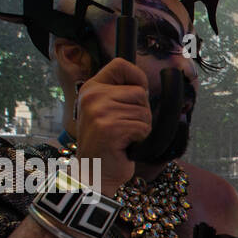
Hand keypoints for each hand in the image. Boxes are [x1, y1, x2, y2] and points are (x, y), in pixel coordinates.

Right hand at [73, 58, 153, 190]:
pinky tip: (126, 146)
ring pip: (144, 112)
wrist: (95, 173)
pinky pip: (143, 127)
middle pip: (140, 92)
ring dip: (142, 128)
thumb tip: (145, 85)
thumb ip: (121, 95)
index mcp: (92, 88)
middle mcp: (93, 96)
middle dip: (142, 112)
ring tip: (125, 138)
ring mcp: (99, 111)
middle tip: (126, 127)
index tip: (139, 95)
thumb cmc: (109, 143)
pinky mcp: (109, 128)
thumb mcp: (108, 112)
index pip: (120, 65)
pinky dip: (140, 139)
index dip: (138, 77)